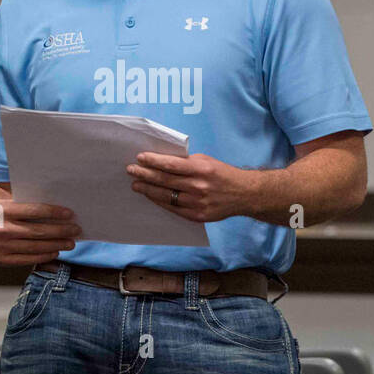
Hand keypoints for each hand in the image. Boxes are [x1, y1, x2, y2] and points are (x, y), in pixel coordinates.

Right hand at [0, 199, 81, 265]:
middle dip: (61, 231)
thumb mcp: (5, 201)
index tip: (70, 214)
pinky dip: (43, 255)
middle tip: (76, 229)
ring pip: (35, 247)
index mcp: (2, 210)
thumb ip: (25, 205)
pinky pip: (26, 259)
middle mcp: (0, 229)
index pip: (34, 211)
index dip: (54, 213)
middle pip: (38, 231)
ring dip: (56, 245)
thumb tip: (56, 210)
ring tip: (70, 242)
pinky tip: (55, 251)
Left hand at [126, 152, 254, 221]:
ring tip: (136, 185)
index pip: (171, 164)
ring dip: (148, 190)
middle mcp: (198, 186)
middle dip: (145, 175)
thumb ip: (186, 162)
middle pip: (165, 180)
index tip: (139, 158)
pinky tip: (151, 196)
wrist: (243, 194)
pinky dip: (160, 201)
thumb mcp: (206, 161)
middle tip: (131, 171)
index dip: (153, 161)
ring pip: (166, 196)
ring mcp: (197, 203)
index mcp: (201, 169)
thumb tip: (161, 161)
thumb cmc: (222, 174)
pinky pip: (172, 208)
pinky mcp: (196, 215)